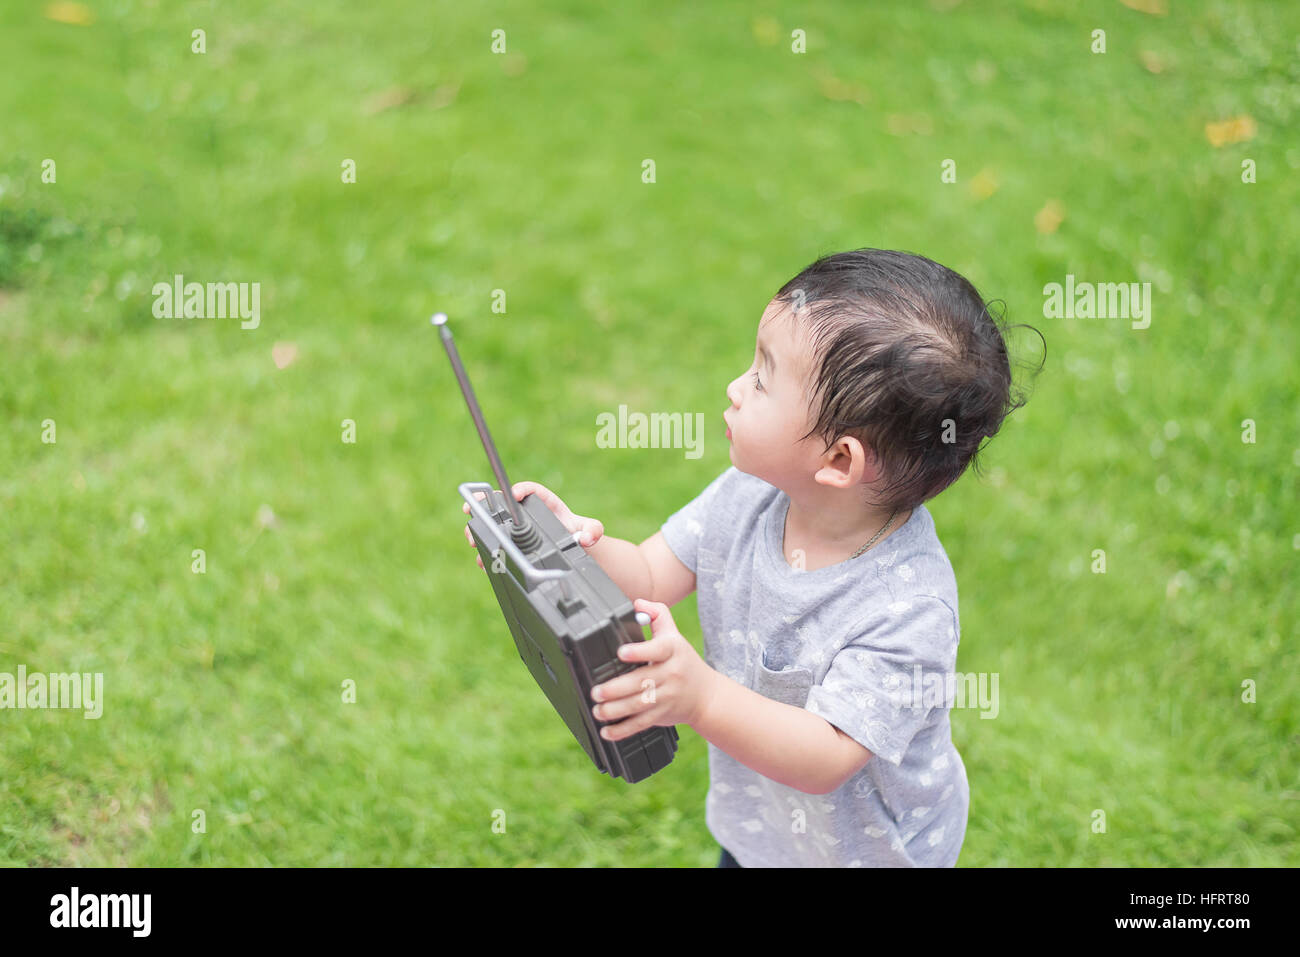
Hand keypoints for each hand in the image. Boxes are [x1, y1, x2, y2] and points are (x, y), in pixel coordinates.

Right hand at [461, 481, 604, 570]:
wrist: (571, 548)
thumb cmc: (579, 533)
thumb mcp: (590, 530)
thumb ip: (593, 530)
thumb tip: (586, 537)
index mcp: (544, 502)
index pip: (530, 490)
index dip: (520, 489)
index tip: (513, 495)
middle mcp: (525, 511)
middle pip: (500, 502)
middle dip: (484, 503)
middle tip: (471, 508)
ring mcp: (515, 526)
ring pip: (492, 522)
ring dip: (478, 528)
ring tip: (471, 538)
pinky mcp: (510, 542)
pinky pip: (494, 543)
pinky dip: (486, 551)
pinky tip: (482, 560)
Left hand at [589, 599, 715, 739]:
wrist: (707, 696)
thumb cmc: (685, 662)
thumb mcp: (676, 636)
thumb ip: (658, 614)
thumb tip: (638, 602)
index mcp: (672, 651)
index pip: (658, 649)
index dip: (639, 651)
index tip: (620, 653)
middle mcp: (671, 674)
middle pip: (642, 682)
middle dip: (616, 689)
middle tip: (596, 692)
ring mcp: (666, 697)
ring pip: (639, 705)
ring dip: (615, 710)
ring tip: (597, 710)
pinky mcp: (661, 715)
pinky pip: (641, 724)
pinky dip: (623, 730)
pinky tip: (607, 731)